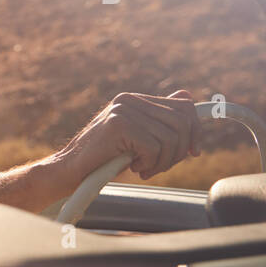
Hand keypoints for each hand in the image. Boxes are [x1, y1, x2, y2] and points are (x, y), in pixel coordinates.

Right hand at [63, 90, 200, 180]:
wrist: (70, 171)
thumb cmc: (103, 159)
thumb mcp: (137, 139)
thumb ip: (159, 120)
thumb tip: (187, 95)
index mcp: (134, 100)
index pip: (183, 107)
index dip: (195, 131)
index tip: (193, 152)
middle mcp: (129, 100)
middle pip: (182, 122)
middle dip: (178, 151)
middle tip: (159, 166)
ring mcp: (123, 111)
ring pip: (171, 138)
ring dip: (163, 162)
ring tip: (143, 168)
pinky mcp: (118, 125)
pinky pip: (154, 148)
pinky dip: (149, 164)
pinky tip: (133, 167)